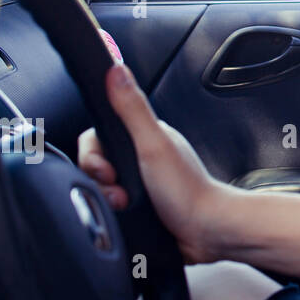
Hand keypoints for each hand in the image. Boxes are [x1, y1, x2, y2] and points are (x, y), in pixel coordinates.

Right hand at [77, 64, 228, 263]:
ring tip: (125, 207)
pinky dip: (113, 214)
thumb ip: (132, 108)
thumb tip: (115, 68)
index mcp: (142, 136)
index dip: (93, 157)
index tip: (108, 171)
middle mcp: (140, 156)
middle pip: (94, 165)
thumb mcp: (154, 144)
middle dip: (100, 183)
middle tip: (120, 193)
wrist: (206, 232)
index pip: (95, 138)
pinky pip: (109, 208)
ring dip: (106, 200)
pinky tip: (126, 216)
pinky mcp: (138, 206)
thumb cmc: (186, 189)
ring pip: (99, 188)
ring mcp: (139, 181)